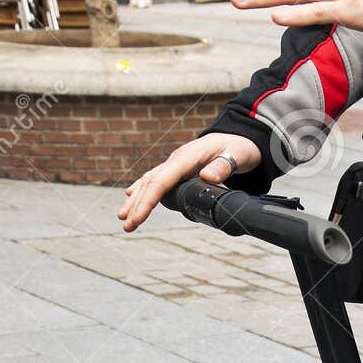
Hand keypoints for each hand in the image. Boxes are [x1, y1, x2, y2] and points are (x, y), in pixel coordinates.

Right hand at [118, 133, 261, 232]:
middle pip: (150, 183)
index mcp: (187, 157)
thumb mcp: (237, 155)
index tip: (138, 217)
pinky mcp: (178, 168)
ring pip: (149, 181)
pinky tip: (131, 197)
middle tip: (127, 225)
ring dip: (135, 200)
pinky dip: (142, 189)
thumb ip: (222, 166)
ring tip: (123, 218)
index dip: (148, 200)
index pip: (162, 181)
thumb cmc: (238, 147)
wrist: (239, 137)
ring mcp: (175, 164)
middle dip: (137, 205)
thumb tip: (206, 177)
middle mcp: (176, 159)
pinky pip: (155, 179)